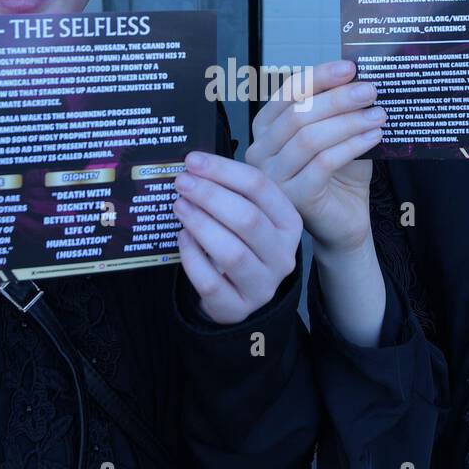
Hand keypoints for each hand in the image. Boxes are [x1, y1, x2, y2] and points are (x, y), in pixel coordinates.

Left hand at [173, 151, 303, 324]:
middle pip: (248, 219)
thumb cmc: (241, 240)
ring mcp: (263, 285)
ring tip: (179, 206)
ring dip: (201, 224)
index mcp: (289, 223)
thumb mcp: (248, 211)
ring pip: (232, 253)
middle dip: (210, 196)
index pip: (261, 188)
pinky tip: (181, 237)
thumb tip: (195, 164)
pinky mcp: (238, 308)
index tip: (193, 160)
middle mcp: (283, 255)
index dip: (224, 171)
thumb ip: (229, 190)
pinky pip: (211, 282)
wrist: (239, 291)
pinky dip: (192, 257)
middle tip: (182, 182)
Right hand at [244, 60, 384, 255]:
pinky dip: (351, 146)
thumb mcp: (337, 133)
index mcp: (265, 127)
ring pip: (309, 138)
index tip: (350, 67)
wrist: (344, 221)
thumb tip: (358, 75)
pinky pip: (323, 163)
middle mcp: (259, 151)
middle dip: (338, 99)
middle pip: (298, 114)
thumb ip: (337, 108)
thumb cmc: (338, 174)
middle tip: (370, 91)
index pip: (288, 93)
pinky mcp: (294, 197)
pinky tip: (373, 137)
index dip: (319, 77)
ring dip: (348, 122)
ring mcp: (273, 177)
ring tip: (378, 114)